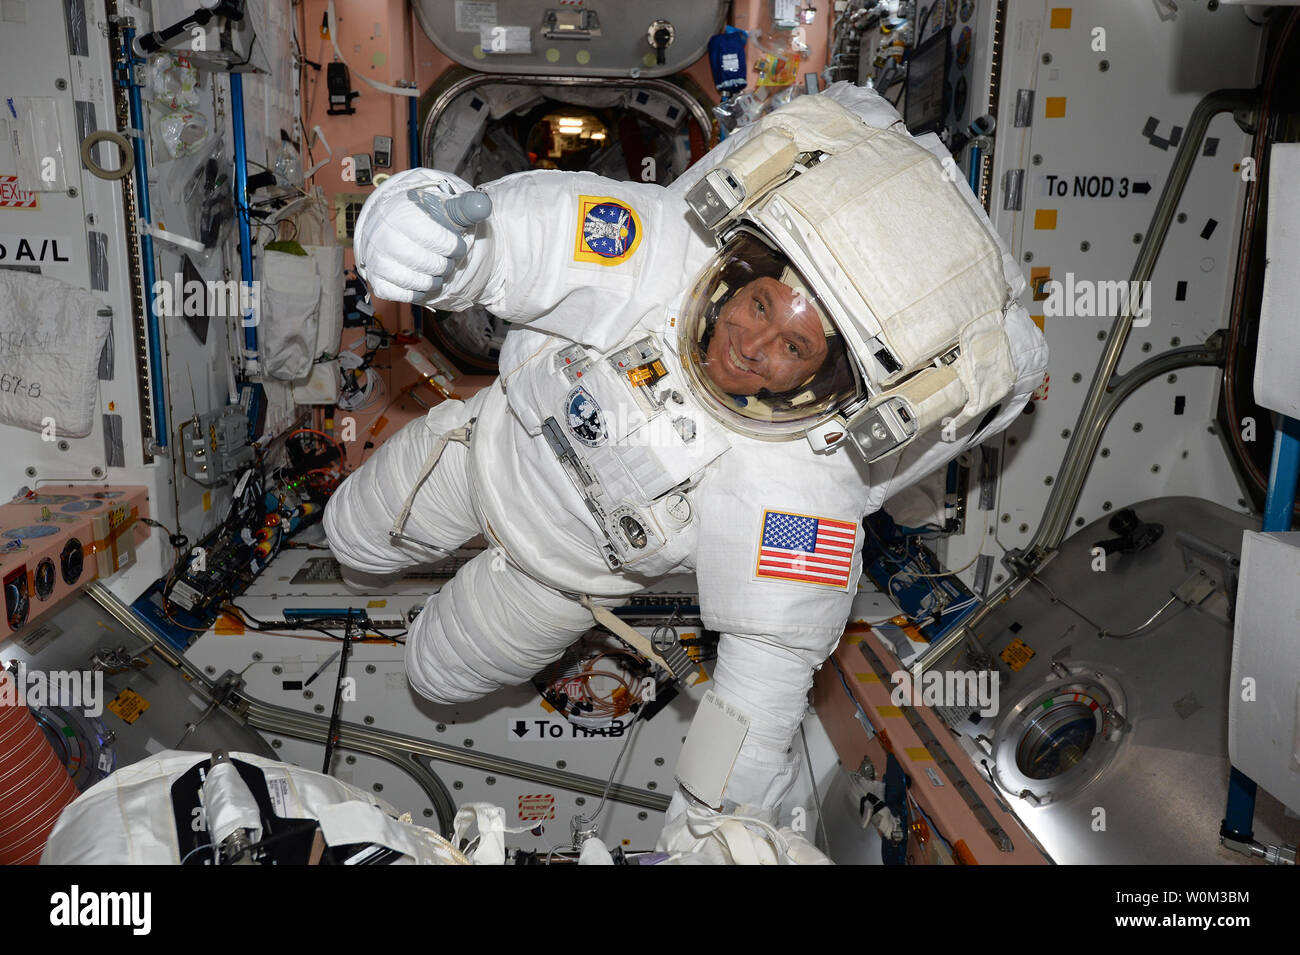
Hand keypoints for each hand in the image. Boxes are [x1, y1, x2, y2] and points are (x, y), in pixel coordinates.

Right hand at [352, 168, 483, 303]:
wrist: (389, 228)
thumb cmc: (422, 219)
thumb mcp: (443, 208)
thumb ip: (464, 207)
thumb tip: (482, 206)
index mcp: (402, 213)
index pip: (438, 240)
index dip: (453, 246)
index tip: (455, 245)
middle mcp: (386, 236)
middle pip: (431, 264)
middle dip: (445, 265)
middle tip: (445, 259)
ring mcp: (378, 260)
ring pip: (420, 282)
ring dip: (435, 280)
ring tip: (434, 268)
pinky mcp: (378, 282)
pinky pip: (407, 296)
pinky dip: (419, 291)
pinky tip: (419, 278)